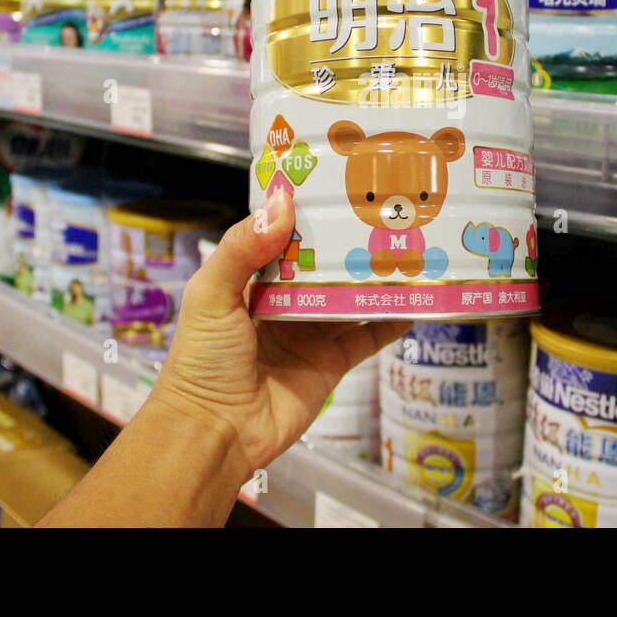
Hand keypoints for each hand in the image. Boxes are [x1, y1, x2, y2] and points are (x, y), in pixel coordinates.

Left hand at [152, 190, 407, 471]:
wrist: (216, 432)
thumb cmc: (202, 361)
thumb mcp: (212, 295)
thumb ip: (242, 248)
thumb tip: (282, 204)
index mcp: (248, 281)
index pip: (282, 237)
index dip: (306, 214)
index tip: (337, 184)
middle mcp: (282, 303)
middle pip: (323, 265)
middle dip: (348, 243)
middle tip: (385, 211)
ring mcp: (310, 333)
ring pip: (349, 297)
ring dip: (374, 277)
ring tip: (408, 247)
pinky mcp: (331, 363)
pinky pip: (367, 337)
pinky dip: (390, 320)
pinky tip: (414, 301)